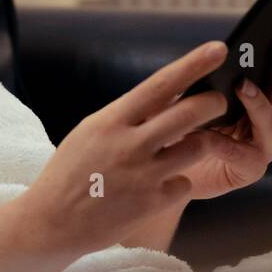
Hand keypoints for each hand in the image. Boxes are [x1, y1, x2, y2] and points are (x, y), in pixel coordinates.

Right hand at [21, 39, 241, 256]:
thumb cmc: (72, 171)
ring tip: (188, 145)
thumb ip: (128, 115)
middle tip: (219, 100)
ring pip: (198, 147)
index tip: (219, 49)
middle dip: (214, 102)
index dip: (193, 64)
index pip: (161, 84)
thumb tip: (167, 94)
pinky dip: (178, 182)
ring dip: (201, 143)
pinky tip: (161, 185)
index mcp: (112, 120)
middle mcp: (130, 144)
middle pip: (191, 113)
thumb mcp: (92, 131)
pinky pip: (185, 184)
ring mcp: (143, 176)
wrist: (52, 222)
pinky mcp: (151, 204)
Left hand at [169, 22, 271, 200]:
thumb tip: (214, 49)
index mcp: (262, 97)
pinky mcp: (250, 168)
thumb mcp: (194, 94)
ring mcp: (263, 144)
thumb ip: (208, 77)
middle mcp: (269, 120)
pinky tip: (210, 136)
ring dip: (257, 101)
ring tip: (242, 85)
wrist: (172, 168)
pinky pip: (240, 154)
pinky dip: (225, 144)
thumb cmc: (184, 125)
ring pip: (268, 119)